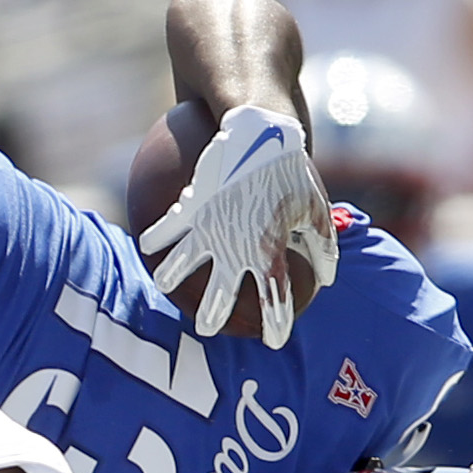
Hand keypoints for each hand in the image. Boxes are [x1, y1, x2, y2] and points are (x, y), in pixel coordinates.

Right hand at [139, 105, 337, 348]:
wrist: (260, 132)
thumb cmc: (293, 171)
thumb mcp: (316, 209)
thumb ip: (323, 248)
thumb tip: (327, 279)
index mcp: (269, 252)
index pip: (275, 300)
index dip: (276, 325)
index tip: (274, 340)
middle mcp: (236, 247)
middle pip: (220, 294)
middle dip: (213, 316)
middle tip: (208, 330)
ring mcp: (209, 228)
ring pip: (184, 264)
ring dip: (173, 277)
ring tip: (165, 286)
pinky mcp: (192, 205)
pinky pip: (169, 226)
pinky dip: (156, 236)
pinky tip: (146, 244)